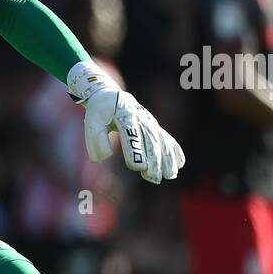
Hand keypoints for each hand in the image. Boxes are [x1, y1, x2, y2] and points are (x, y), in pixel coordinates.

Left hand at [67, 62, 184, 183]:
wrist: (111, 95)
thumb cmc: (99, 111)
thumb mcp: (92, 121)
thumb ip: (96, 139)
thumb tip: (104, 158)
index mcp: (124, 115)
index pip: (131, 135)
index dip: (135, 151)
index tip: (137, 167)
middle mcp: (141, 118)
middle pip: (150, 141)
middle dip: (154, 161)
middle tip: (154, 178)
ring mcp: (150, 122)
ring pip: (161, 141)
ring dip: (167, 159)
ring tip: (170, 176)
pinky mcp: (154, 126)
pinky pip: (167, 138)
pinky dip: (174, 150)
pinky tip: (180, 163)